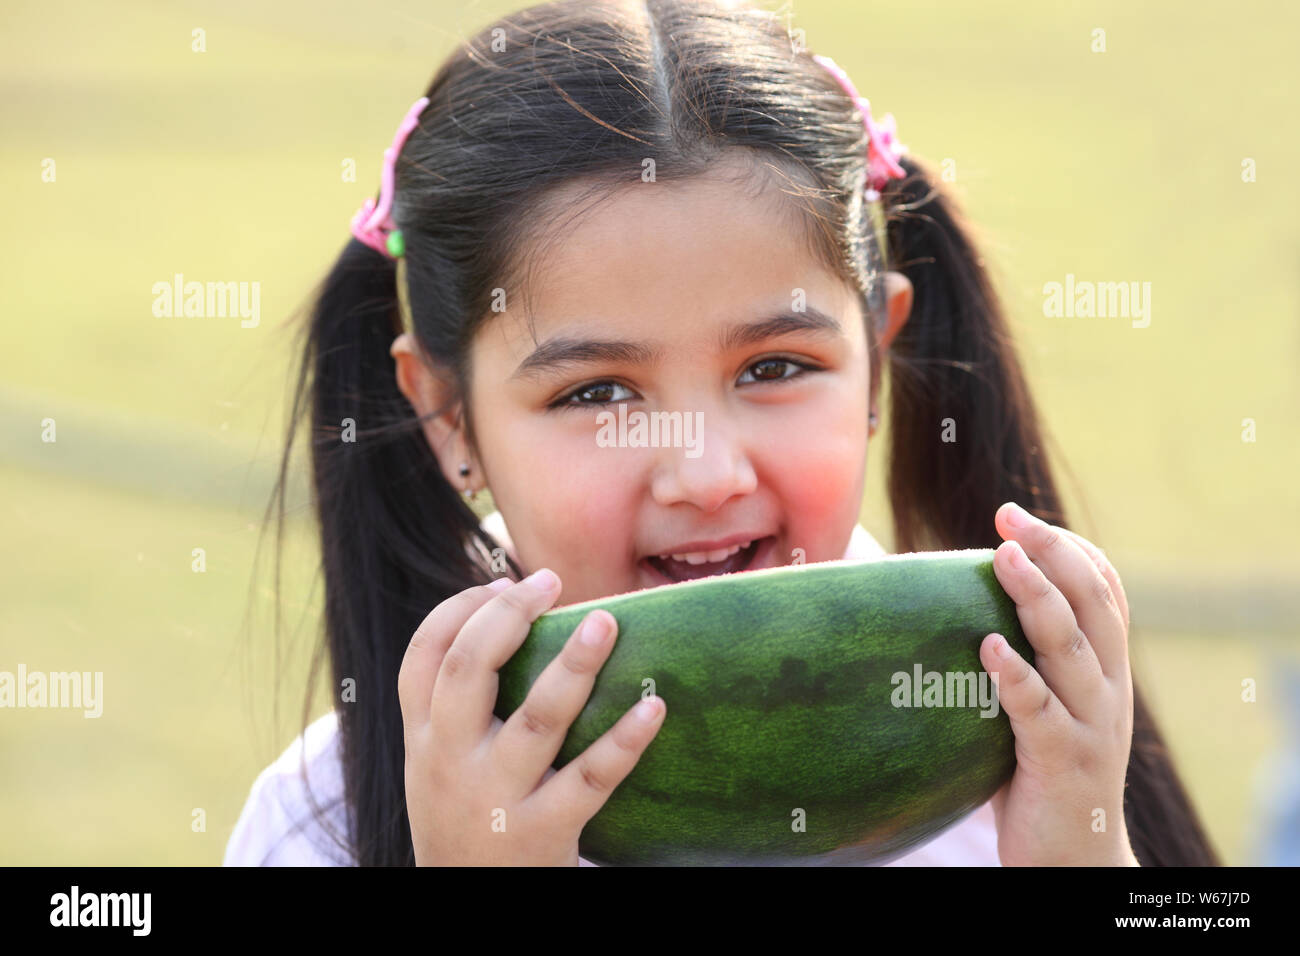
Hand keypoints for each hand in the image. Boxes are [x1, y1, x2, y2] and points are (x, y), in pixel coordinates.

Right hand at [398, 571, 666, 864]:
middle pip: (469, 669)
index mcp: (423, 738)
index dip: (460, 607)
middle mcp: (449, 762)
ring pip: (537, 718)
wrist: (468, 905)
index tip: (503, 581)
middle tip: (549, 580)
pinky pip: (591, 778)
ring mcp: (497, 797)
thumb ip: (455, 706)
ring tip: (606, 622)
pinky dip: (624, 741)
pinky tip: (654, 707)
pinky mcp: (545, 831)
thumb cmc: (464, 818)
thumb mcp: (436, 764)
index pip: (424, 655)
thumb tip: (515, 618)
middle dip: (509, 615)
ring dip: (574, 666)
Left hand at [978, 502, 1139, 865]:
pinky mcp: (1062, 760)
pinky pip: (1039, 712)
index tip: (1018, 516)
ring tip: (1003, 558)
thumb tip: (952, 609)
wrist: (1072, 859)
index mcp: (1105, 668)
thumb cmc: (1043, 772)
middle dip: (1052, 553)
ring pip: (1070, 648)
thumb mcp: (1045, 706)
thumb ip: (1024, 660)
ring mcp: (1090, 724)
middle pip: (1089, 604)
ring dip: (1037, 598)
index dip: (1067, 547)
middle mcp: (1107, 688)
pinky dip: (1016, 676)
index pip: (1103, 592)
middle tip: (1008, 517)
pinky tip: (989, 647)